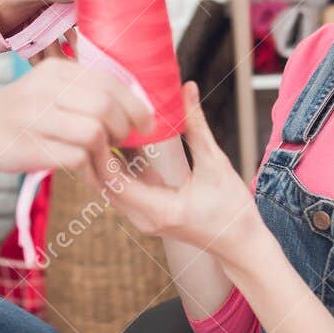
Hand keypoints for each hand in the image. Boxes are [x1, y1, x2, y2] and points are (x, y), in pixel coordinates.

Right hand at [0, 57, 153, 172]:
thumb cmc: (21, 111)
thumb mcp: (49, 87)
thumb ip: (85, 90)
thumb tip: (135, 105)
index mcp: (57, 70)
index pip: (110, 82)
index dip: (136, 105)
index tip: (146, 123)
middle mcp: (46, 89)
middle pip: (106, 107)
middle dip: (124, 128)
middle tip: (120, 140)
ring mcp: (36, 118)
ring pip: (94, 132)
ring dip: (106, 148)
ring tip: (100, 153)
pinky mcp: (31, 147)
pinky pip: (76, 158)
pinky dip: (88, 167)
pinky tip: (83, 169)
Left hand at [87, 81, 266, 265]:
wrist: (240, 245)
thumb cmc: (233, 209)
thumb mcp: (216, 163)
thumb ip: (197, 126)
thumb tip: (188, 88)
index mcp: (161, 210)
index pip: (115, 181)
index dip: (101, 153)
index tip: (98, 123)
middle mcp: (145, 219)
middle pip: (104, 185)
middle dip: (95, 153)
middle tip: (93, 119)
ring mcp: (143, 220)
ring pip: (109, 188)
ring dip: (103, 160)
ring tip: (101, 126)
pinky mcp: (145, 216)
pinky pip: (122, 190)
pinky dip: (117, 168)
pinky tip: (117, 142)